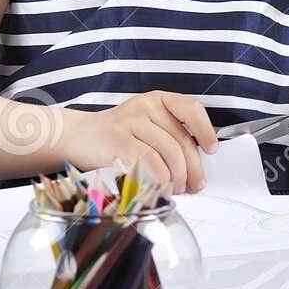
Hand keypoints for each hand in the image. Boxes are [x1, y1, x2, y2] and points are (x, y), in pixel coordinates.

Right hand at [63, 92, 218, 192]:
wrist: (78, 136)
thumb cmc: (117, 137)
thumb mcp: (145, 126)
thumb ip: (169, 138)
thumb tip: (195, 169)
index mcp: (157, 99)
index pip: (191, 108)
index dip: (205, 130)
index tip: (211, 150)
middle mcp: (146, 105)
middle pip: (181, 139)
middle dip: (192, 168)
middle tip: (194, 185)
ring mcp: (131, 121)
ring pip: (168, 152)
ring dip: (177, 177)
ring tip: (175, 189)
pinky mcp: (118, 139)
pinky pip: (150, 161)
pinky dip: (160, 178)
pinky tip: (161, 186)